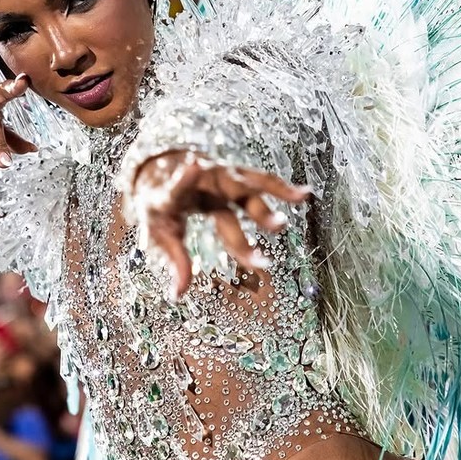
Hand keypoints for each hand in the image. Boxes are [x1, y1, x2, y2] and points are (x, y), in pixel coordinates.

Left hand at [132, 150, 311, 299]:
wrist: (159, 175)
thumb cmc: (159, 210)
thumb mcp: (156, 234)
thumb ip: (173, 260)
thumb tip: (179, 294)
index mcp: (175, 193)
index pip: (177, 189)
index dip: (183, 180)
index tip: (194, 165)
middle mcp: (201, 180)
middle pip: (230, 192)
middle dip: (255, 210)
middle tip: (278, 228)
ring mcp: (220, 176)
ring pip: (251, 182)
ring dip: (275, 191)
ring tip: (300, 199)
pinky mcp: (233, 176)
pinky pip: (260, 182)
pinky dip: (280, 188)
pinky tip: (304, 195)